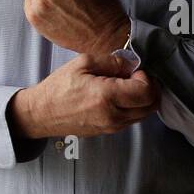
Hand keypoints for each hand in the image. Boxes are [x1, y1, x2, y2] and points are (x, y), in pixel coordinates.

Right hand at [9, 52, 160, 139]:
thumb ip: (113, 61)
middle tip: (136, 77)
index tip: (135, 70)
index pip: (146, 92)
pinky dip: (134, 107)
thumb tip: (133, 64)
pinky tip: (120, 96)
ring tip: (127, 86)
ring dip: (143, 99)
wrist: (43, 114)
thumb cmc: (59, 87)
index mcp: (106, 97)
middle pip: (151, 105)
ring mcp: (112, 127)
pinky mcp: (110, 132)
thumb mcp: (84, 62)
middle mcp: (113, 116)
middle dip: (150, 88)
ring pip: (145, 114)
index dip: (147, 78)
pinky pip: (133, 119)